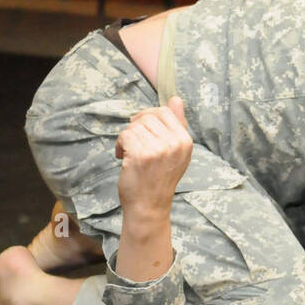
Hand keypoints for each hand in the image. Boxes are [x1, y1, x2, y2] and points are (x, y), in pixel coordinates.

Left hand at [115, 96, 192, 219]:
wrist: (150, 206)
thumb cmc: (160, 178)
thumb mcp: (176, 151)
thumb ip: (177, 125)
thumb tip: (176, 98)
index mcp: (185, 141)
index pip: (164, 111)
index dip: (148, 117)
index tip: (142, 130)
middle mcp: (175, 143)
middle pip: (147, 116)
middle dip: (135, 126)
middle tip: (133, 142)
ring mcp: (158, 149)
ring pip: (134, 126)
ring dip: (126, 137)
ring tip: (128, 152)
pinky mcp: (141, 155)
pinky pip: (125, 135)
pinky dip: (119, 145)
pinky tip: (122, 157)